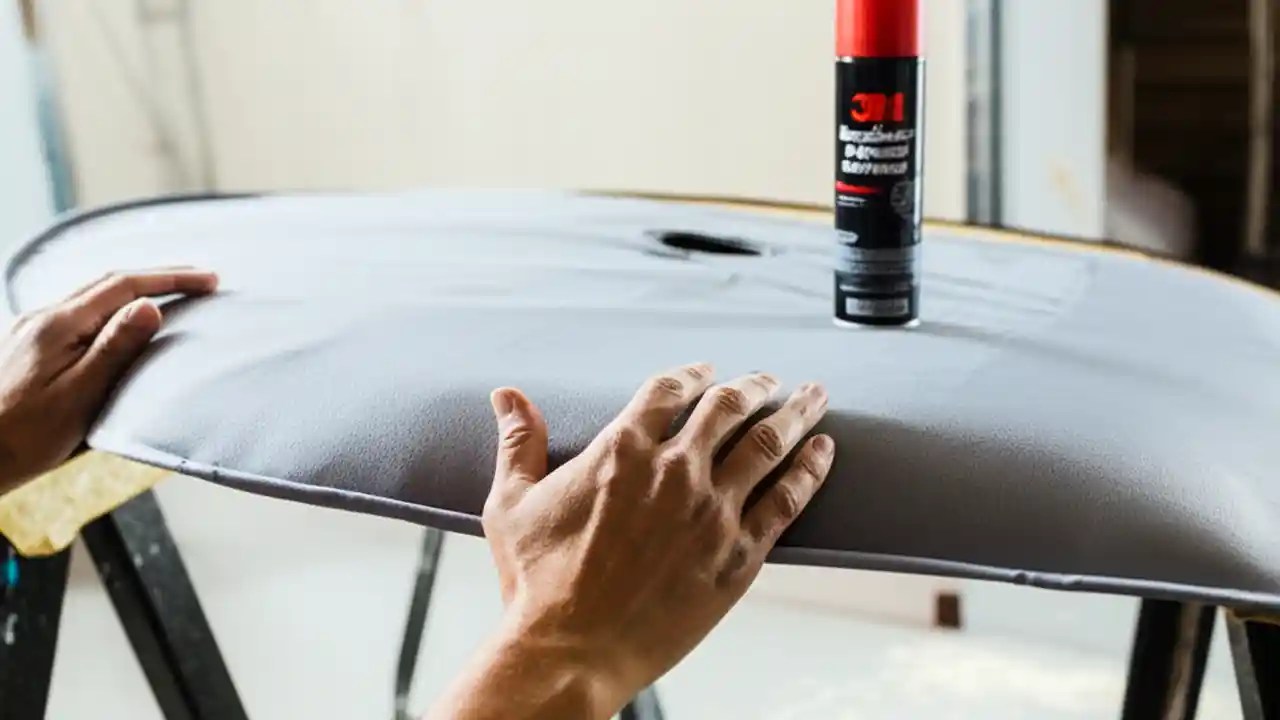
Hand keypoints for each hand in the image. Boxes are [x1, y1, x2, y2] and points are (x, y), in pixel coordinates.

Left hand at [0, 269, 217, 491]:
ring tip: (167, 294)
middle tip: (199, 279)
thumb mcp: (78, 396)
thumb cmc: (23, 438)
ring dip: (132, 291)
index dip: (169, 278)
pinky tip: (118, 322)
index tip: (208, 280)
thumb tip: (150, 306)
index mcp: (57, 326)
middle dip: (156, 277)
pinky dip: (109, 309)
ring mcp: (29, 332)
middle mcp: (40, 319)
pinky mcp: (25, 348)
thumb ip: (114, 348)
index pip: (123, 286)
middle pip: (106, 283)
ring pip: (89, 297)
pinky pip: (76, 315)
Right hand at [429, 364, 833, 718]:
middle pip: (728, 407)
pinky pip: (787, 499)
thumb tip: (507, 396)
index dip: (692, 375)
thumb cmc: (536, 583)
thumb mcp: (513, 504)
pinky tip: (824, 451)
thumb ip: (519, 444)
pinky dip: (810, 470)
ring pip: (768, 443)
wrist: (571, 652)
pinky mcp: (739, 554)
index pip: (669, 390)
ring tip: (814, 395)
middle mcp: (674, 470)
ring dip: (795, 413)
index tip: (708, 371)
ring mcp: (713, 511)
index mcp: (622, 450)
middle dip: (754, 385)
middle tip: (770, 379)